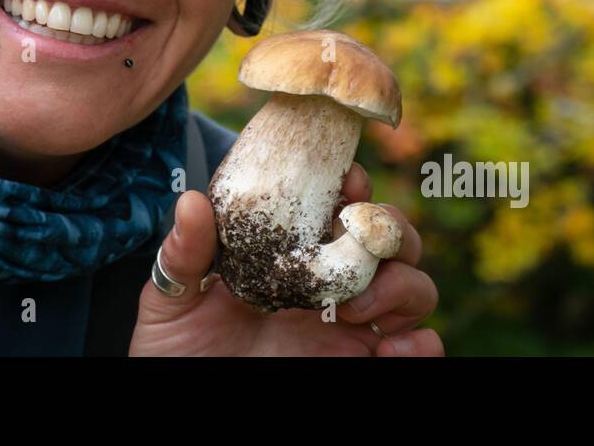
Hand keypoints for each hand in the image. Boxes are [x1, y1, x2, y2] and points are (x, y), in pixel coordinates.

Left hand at [130, 163, 441, 355]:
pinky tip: (389, 347)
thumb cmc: (179, 355)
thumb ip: (184, 256)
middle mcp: (328, 287)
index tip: (347, 181)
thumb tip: (191, 200)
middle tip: (357, 245)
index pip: (337, 208)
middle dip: (390, 230)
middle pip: (390, 240)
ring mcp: (350, 328)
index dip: (353, 187)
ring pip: (414, 287)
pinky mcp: (362, 365)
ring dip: (403, 284)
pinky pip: (421, 348)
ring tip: (356, 309)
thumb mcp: (171, 303)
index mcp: (288, 258)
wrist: (189, 411)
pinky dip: (423, 343)